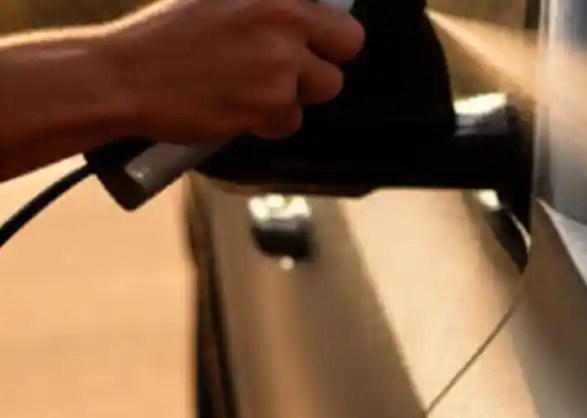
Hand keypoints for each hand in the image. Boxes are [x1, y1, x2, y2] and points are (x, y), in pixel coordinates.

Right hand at [99, 0, 364, 141]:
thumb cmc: (163, 37)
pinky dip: (268, 121)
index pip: (339, 13)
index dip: (330, 31)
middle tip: (293, 69)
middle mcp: (283, 22)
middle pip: (348, 46)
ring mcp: (279, 65)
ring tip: (249, 88)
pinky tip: (235, 107)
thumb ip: (265, 8)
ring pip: (321, 89)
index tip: (317, 40)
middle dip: (325, 58)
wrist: (123, 77)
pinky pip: (290, 120)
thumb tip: (305, 15)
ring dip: (294, 94)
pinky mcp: (268, 104)